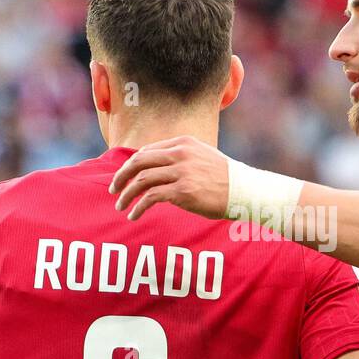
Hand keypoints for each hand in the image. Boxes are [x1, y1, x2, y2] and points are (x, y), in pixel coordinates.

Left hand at [109, 136, 230, 221]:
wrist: (246, 191)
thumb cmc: (226, 178)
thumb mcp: (204, 157)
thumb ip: (182, 158)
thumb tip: (158, 169)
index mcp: (184, 143)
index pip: (148, 151)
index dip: (132, 164)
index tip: (124, 176)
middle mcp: (180, 154)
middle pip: (139, 161)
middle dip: (121, 176)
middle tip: (112, 189)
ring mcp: (181, 172)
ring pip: (142, 180)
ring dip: (126, 194)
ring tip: (120, 206)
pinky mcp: (183, 192)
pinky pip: (151, 198)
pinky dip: (138, 207)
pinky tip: (134, 215)